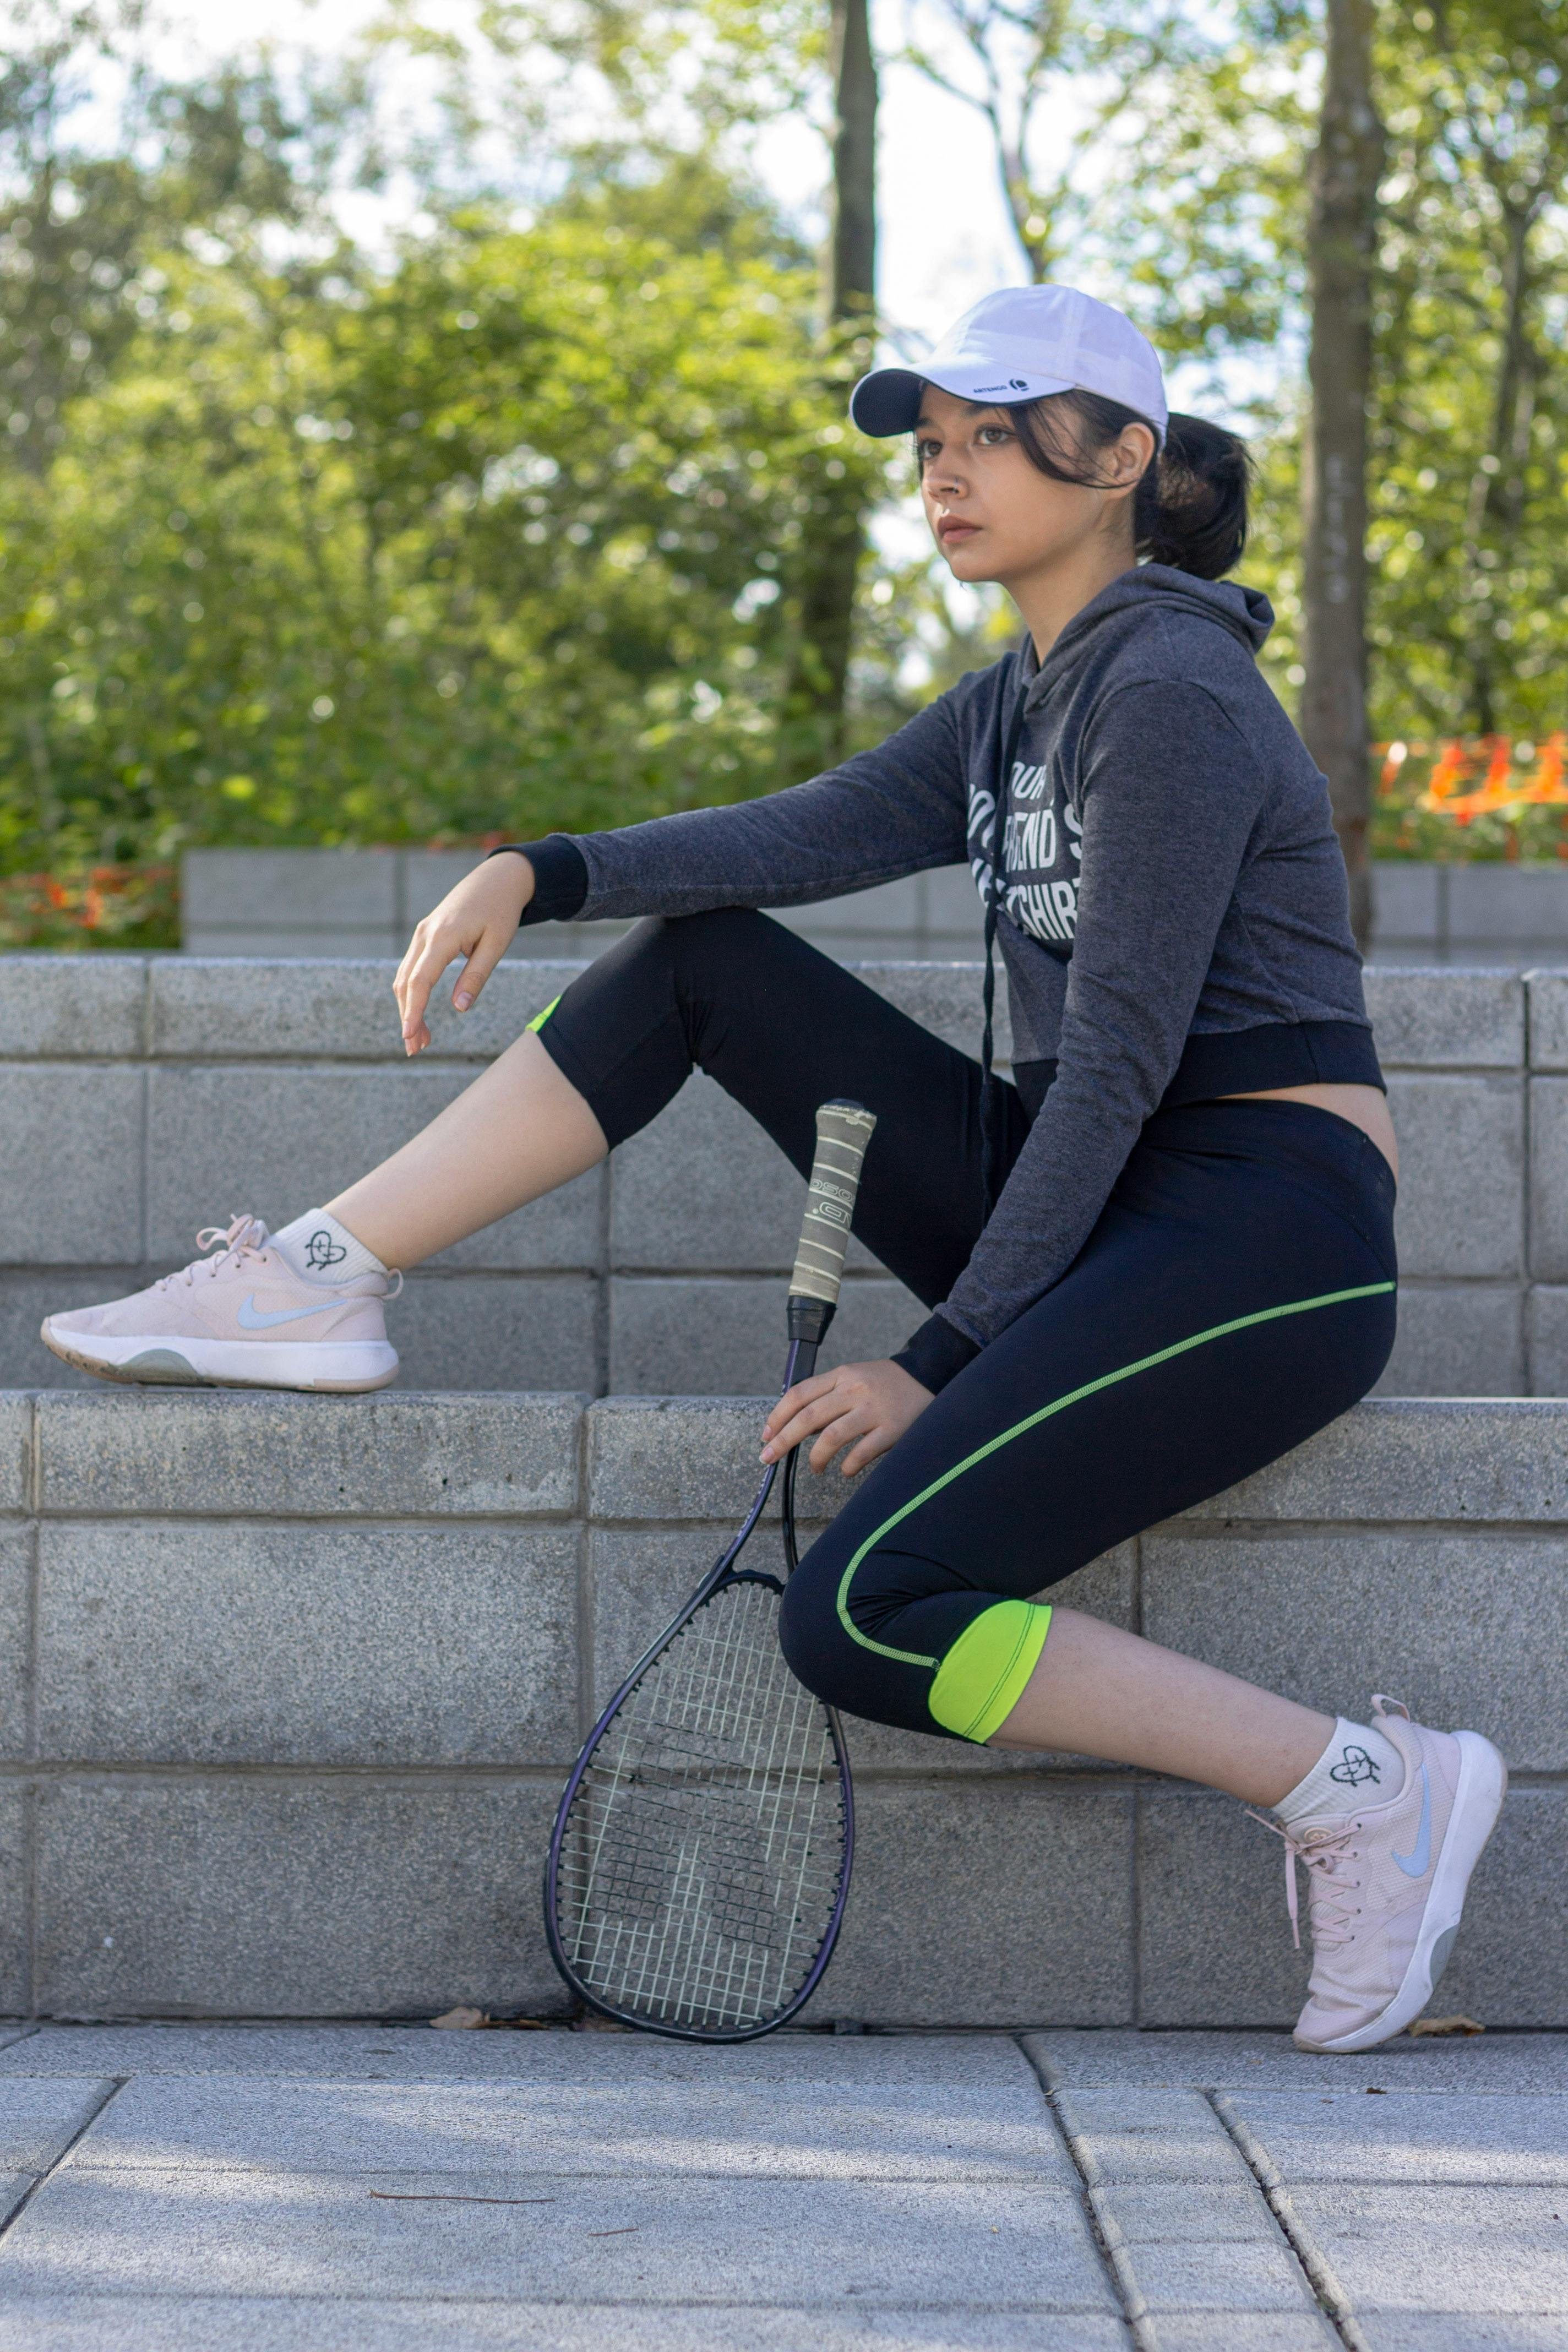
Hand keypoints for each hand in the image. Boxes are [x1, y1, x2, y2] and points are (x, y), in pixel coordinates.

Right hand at [394, 852, 534, 1055]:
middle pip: (407, 983)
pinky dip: (413, 992)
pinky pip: (411, 968)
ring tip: (421, 1039)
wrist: (496, 879)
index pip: (420, 980)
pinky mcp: (425, 936)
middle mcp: (425, 934)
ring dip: (409, 1008)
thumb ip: (477, 975)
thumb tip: (459, 1008)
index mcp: (442, 936)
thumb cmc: (501, 911)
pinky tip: (420, 1011)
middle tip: (416, 1050)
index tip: (408, 1036)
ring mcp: (422, 934)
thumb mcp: (496, 944)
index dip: (413, 1010)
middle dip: (409, 1017)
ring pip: (405, 977)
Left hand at [760, 1359, 933, 1478]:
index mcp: (841, 1376)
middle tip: (768, 1457)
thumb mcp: (852, 1379)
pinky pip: (861, 1453)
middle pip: (808, 1417)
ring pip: (832, 1437)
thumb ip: (826, 1398)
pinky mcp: (892, 1429)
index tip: (765, 1435)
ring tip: (815, 1468)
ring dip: (816, 1458)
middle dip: (783, 1440)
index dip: (777, 1416)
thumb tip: (795, 1427)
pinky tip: (846, 1471)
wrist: (927, 1376)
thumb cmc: (883, 1383)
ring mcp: (873, 1410)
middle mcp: (854, 1390)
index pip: (799, 1395)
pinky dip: (848, 1467)